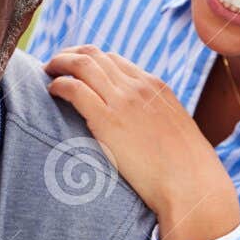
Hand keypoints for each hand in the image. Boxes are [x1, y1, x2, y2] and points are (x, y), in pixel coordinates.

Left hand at [44, 45, 239, 239]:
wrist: (192, 185)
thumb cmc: (185, 169)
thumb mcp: (174, 129)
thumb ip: (154, 117)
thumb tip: (139, 126)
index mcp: (156, 87)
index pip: (114, 59)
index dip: (89, 60)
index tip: (73, 69)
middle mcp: (138, 86)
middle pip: (94, 54)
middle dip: (69, 55)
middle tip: (53, 66)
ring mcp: (123, 101)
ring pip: (82, 64)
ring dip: (58, 64)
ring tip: (46, 73)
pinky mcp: (108, 120)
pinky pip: (74, 89)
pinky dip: (58, 85)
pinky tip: (51, 92)